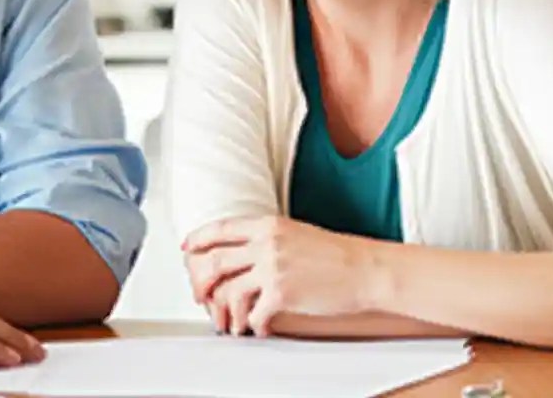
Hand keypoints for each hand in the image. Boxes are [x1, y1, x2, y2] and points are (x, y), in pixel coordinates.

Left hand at [182, 216, 380, 335]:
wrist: (365, 269)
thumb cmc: (335, 255)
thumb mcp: (294, 233)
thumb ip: (265, 238)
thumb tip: (238, 254)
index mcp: (267, 224)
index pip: (220, 228)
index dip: (198, 239)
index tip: (187, 250)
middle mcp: (266, 243)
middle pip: (215, 262)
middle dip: (201, 283)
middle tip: (200, 296)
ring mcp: (273, 268)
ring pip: (228, 291)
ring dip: (225, 312)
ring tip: (232, 322)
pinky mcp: (282, 293)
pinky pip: (252, 314)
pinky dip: (252, 325)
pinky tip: (260, 327)